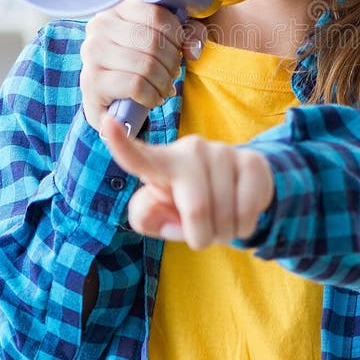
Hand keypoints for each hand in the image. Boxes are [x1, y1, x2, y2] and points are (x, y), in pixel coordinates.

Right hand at [79, 0, 204, 132]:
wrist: (111, 103)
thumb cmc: (140, 66)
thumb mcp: (167, 43)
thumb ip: (189, 34)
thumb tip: (193, 49)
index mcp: (118, 7)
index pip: (157, 14)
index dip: (176, 36)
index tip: (177, 50)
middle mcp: (100, 24)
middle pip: (153, 42)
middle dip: (171, 63)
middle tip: (172, 75)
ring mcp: (92, 52)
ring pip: (146, 65)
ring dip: (164, 82)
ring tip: (163, 88)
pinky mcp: (92, 80)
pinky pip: (136, 85)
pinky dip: (152, 95)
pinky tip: (152, 99)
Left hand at [101, 116, 274, 249]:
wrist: (236, 192)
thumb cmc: (188, 204)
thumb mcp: (162, 215)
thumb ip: (147, 217)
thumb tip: (160, 210)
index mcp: (161, 163)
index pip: (138, 156)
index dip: (121, 143)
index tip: (107, 123)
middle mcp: (191, 150)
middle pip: (197, 209)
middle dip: (201, 236)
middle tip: (203, 234)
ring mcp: (223, 152)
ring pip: (225, 214)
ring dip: (224, 233)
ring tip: (221, 221)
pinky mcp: (252, 161)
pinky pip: (249, 209)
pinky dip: (244, 225)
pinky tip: (240, 213)